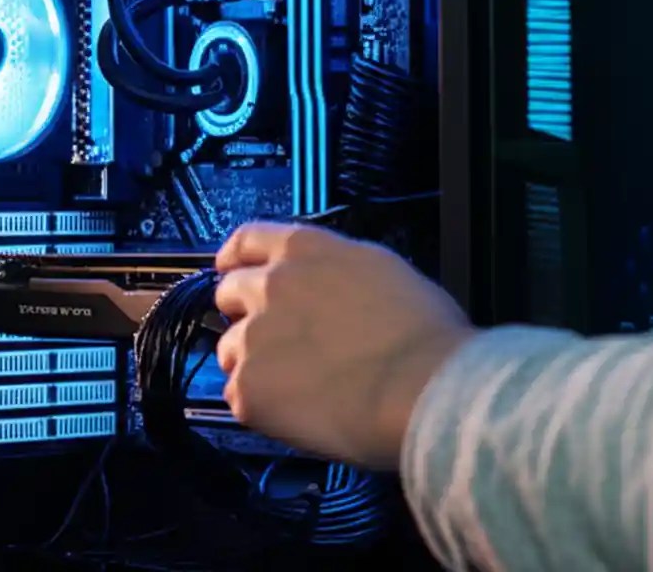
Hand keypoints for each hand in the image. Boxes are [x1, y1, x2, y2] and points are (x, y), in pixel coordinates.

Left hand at [213, 223, 472, 468]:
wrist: (420, 390)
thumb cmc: (423, 334)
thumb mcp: (384, 271)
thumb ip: (339, 269)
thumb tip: (328, 286)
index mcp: (306, 251)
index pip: (248, 239)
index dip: (237, 257)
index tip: (232, 268)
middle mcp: (271, 286)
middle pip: (229, 292)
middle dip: (243, 312)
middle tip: (274, 338)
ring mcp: (254, 338)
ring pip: (231, 348)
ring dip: (254, 361)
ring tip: (296, 385)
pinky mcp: (249, 390)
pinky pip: (239, 395)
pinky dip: (261, 405)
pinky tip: (297, 413)